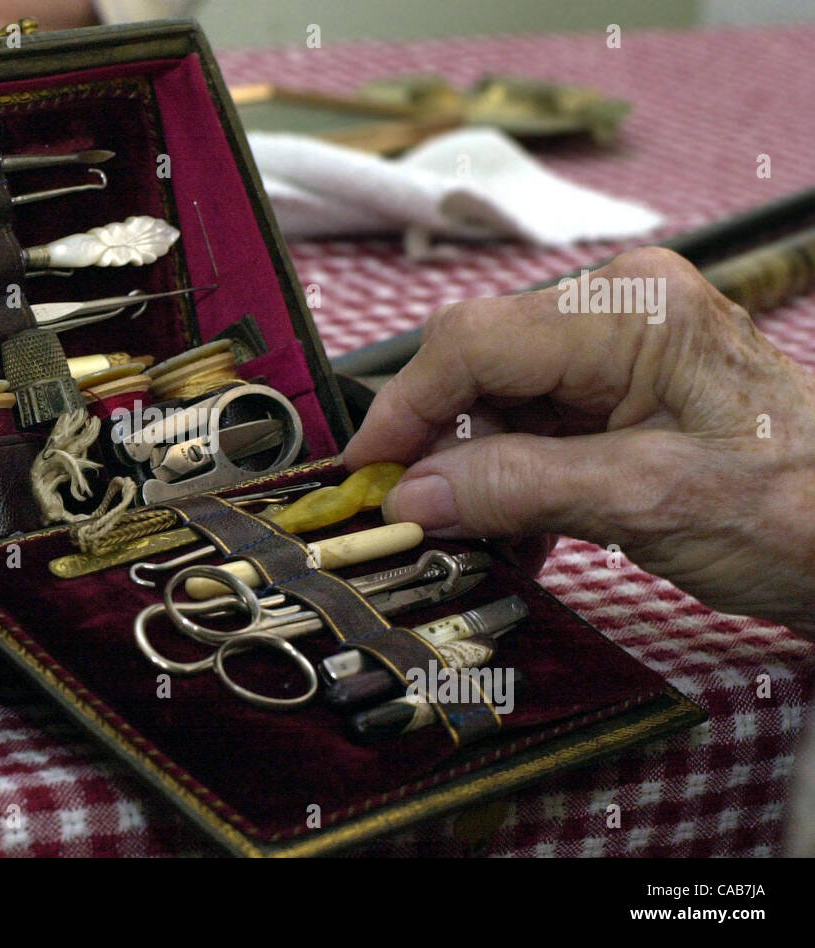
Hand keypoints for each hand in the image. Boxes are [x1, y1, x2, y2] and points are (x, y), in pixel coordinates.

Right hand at [343, 247, 814, 636]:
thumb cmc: (799, 508)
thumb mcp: (647, 500)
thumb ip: (517, 489)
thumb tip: (411, 495)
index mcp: (628, 310)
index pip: (473, 342)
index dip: (405, 410)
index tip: (364, 476)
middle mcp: (616, 311)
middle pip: (477, 366)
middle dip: (438, 446)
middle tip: (414, 520)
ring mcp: (618, 349)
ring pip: (496, 401)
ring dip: (474, 473)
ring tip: (476, 542)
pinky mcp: (620, 391)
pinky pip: (531, 426)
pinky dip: (509, 481)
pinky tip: (514, 536)